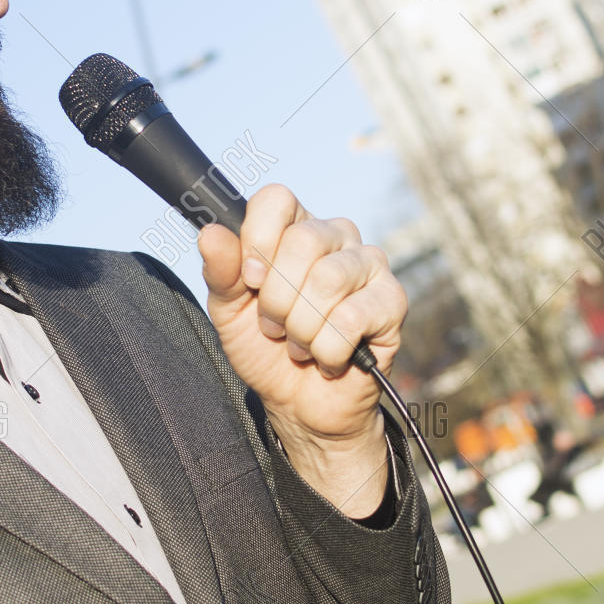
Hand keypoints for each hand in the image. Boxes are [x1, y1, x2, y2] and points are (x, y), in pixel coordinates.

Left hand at [198, 186, 405, 511]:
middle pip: (303, 241)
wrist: (298, 404)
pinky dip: (326, 349)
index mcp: (295, 227)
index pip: (277, 199)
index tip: (250, 280)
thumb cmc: (265, 348)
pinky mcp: (392, 302)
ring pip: (328, 280)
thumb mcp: (229, 310)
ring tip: (299, 344)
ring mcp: (369, 266)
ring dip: (300, 327)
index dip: (256, 241)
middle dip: (276, 297)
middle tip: (274, 326)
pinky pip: (351, 318)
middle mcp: (337, 236)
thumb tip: (211, 232)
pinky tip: (326, 357)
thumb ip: (220, 271)